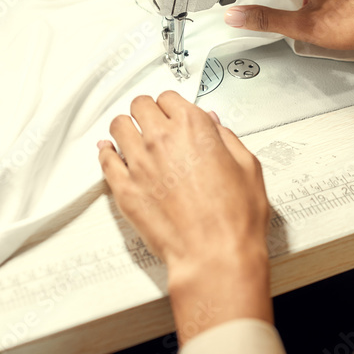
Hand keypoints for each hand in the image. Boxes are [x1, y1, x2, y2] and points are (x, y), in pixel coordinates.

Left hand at [98, 91, 272, 343]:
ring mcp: (139, 163)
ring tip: (133, 136)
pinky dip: (107, 153)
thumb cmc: (234, 219)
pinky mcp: (124, 188)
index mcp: (193, 127)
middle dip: (147, 111)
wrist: (214, 255)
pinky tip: (111, 153)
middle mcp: (162, 139)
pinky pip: (105, 159)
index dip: (172, 106)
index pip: (169, 98)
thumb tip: (214, 125)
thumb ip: (227, 138)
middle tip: (153, 122)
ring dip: (127, 127)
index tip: (174, 113)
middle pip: (140, 106)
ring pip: (118, 126)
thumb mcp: (247, 167)